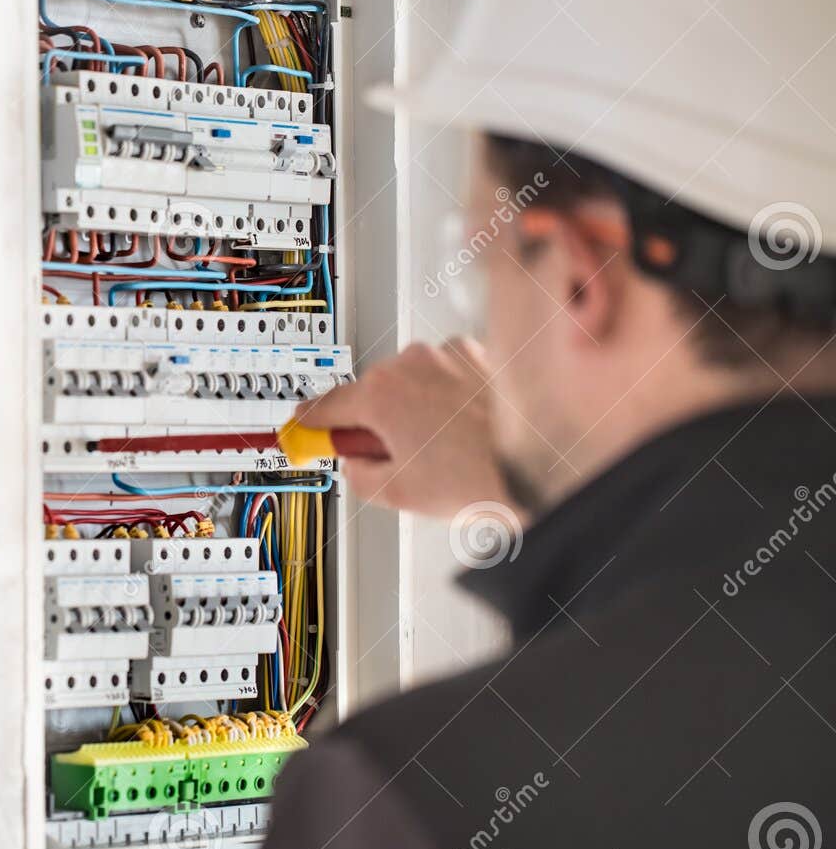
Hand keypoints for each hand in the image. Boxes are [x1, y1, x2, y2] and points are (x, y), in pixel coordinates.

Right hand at [294, 338, 511, 517]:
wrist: (547, 465)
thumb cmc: (483, 477)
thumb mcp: (400, 494)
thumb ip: (358, 475)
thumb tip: (356, 463)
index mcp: (382, 393)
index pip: (324, 406)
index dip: (308, 423)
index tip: (301, 429)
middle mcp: (412, 363)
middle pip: (371, 393)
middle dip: (378, 424)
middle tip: (399, 459)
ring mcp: (448, 354)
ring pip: (411, 383)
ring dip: (417, 410)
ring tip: (447, 449)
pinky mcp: (479, 354)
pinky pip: (446, 375)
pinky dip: (449, 398)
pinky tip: (467, 429)